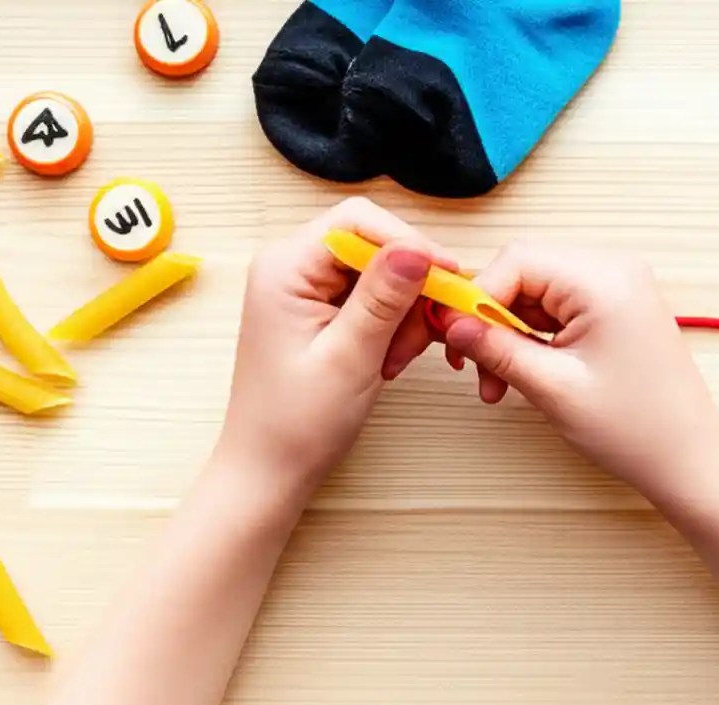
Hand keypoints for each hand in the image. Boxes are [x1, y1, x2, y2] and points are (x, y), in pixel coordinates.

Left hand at [216, 198, 454, 504]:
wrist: (270, 469)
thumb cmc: (296, 424)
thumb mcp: (349, 358)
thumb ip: (383, 299)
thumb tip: (416, 248)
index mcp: (284, 267)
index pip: (358, 222)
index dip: (409, 242)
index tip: (448, 276)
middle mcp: (291, 266)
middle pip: (373, 244)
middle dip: (408, 286)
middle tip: (425, 332)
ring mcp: (305, 287)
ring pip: (381, 273)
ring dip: (404, 312)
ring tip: (396, 360)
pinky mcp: (321, 308)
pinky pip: (374, 297)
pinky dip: (393, 325)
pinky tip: (389, 359)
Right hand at [431, 241, 718, 505]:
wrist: (689, 460)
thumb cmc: (636, 428)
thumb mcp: (553, 388)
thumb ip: (496, 348)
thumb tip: (450, 323)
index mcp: (604, 279)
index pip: (516, 259)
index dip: (476, 295)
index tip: (453, 336)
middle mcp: (614, 269)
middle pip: (523, 270)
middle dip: (489, 317)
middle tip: (472, 365)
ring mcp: (617, 287)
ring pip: (534, 291)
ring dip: (507, 333)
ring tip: (497, 383)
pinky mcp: (614, 308)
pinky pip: (555, 307)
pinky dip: (530, 337)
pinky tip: (521, 374)